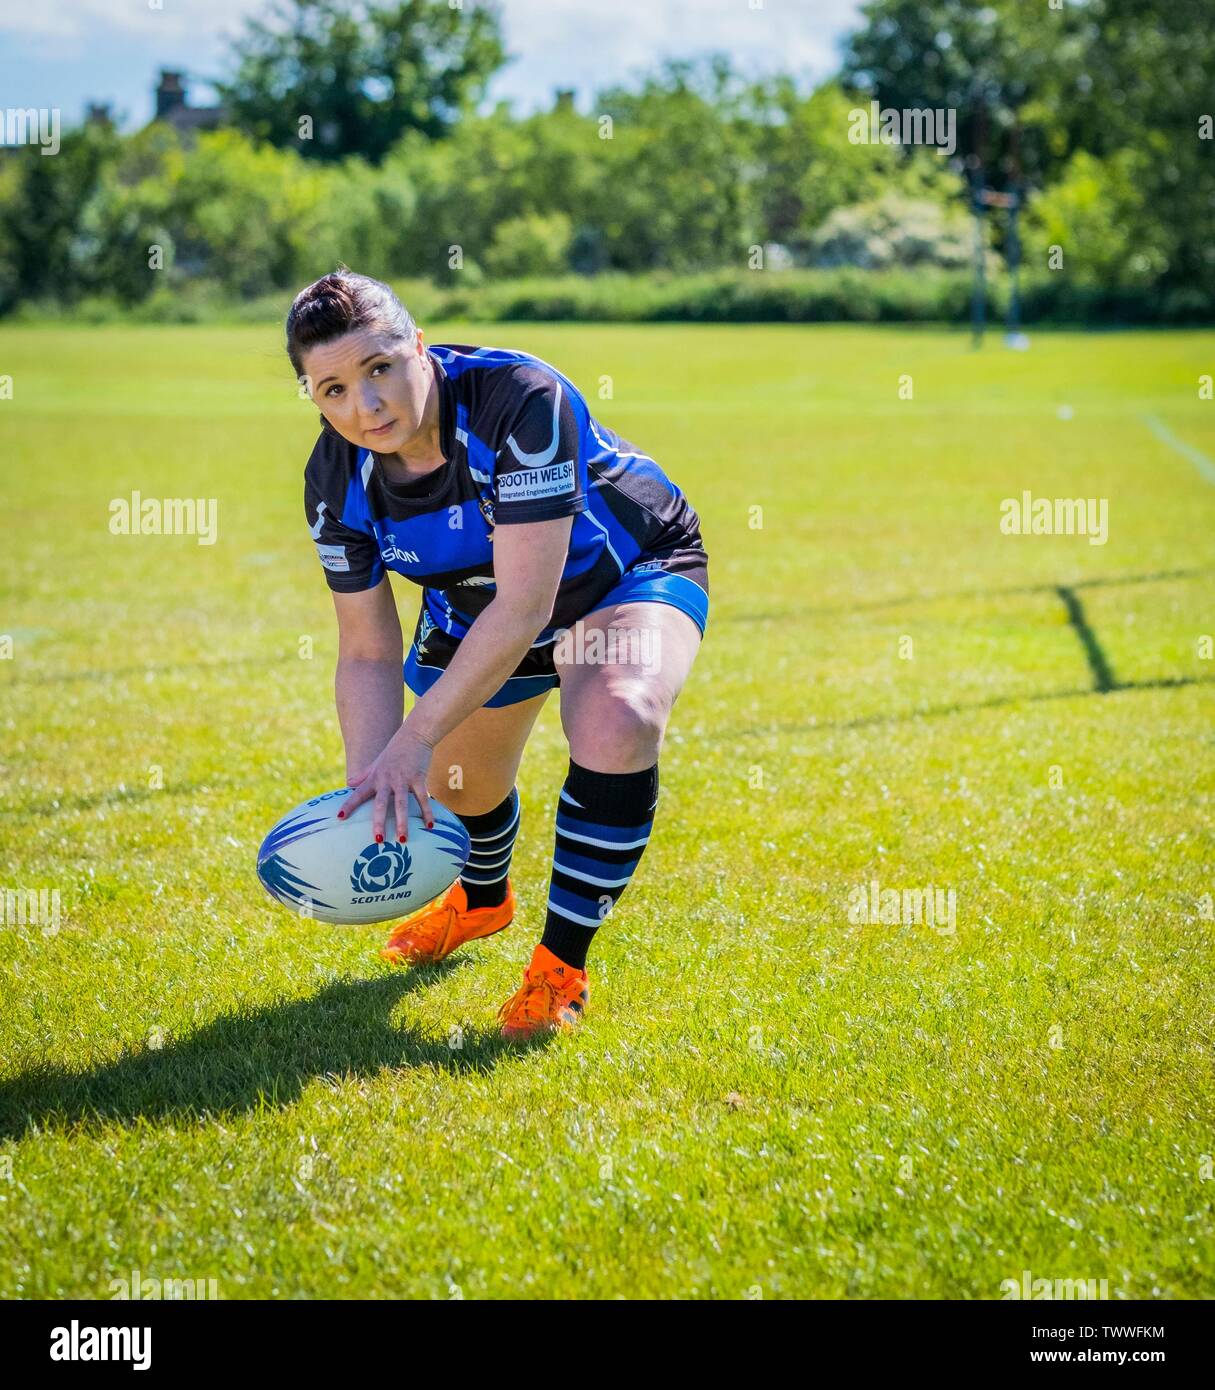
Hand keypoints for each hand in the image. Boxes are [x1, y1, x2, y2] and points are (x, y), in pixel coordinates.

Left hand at [340, 723, 435, 843]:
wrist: (415, 734)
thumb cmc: (395, 750)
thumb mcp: (377, 762)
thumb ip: (363, 774)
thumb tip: (347, 783)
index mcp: (375, 778)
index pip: (358, 793)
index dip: (349, 805)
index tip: (340, 818)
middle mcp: (387, 779)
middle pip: (381, 804)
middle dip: (379, 822)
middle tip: (378, 840)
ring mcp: (403, 779)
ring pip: (401, 803)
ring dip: (402, 822)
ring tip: (402, 839)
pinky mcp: (418, 777)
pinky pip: (422, 798)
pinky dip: (427, 812)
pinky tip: (430, 825)